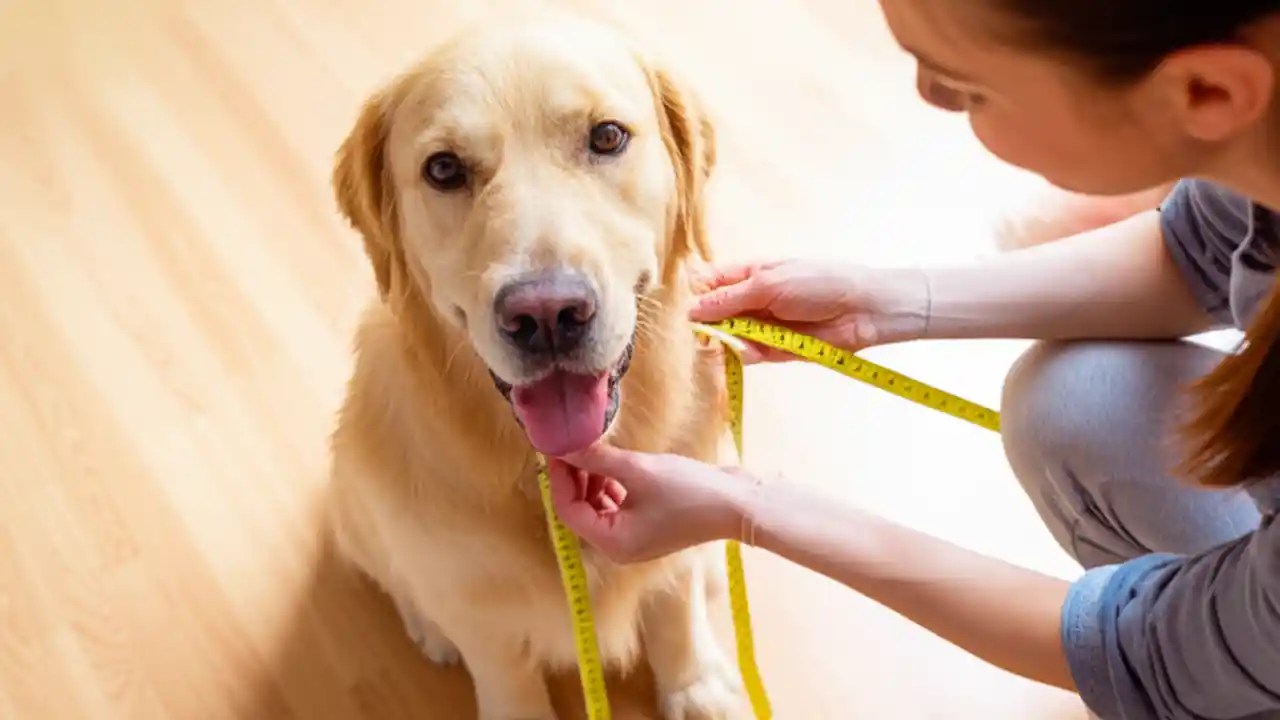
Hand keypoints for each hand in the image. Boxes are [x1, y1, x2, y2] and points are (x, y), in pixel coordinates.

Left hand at [544, 445, 757, 562]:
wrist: (739, 503)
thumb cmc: (690, 491)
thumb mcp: (638, 470)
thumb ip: (597, 459)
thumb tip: (564, 446)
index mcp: (612, 542)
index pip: (568, 510)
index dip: (559, 477)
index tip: (556, 447)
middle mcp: (619, 546)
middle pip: (581, 509)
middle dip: (575, 477)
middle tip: (571, 443)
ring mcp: (635, 537)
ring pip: (598, 506)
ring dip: (593, 479)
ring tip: (594, 449)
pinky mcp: (649, 525)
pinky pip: (617, 505)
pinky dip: (611, 484)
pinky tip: (614, 462)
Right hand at [689, 260, 929, 363]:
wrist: (863, 310)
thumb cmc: (819, 284)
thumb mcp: (769, 284)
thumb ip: (729, 299)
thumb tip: (693, 310)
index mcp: (752, 274)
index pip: (714, 282)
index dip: (700, 294)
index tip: (691, 307)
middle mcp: (755, 299)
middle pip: (718, 313)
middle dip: (710, 323)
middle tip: (705, 332)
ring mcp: (765, 326)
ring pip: (731, 336)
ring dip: (728, 341)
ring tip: (734, 342)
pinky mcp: (777, 350)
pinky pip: (751, 354)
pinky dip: (747, 355)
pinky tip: (749, 351)